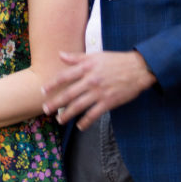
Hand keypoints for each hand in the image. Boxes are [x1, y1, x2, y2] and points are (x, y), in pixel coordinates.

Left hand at [41, 50, 155, 130]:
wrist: (138, 68)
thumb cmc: (116, 61)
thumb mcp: (96, 56)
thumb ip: (77, 57)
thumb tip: (60, 55)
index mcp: (87, 67)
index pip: (65, 76)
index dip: (52, 84)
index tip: (43, 91)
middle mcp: (91, 80)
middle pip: (68, 93)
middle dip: (55, 103)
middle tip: (45, 109)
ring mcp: (99, 92)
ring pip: (78, 106)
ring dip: (67, 114)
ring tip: (59, 120)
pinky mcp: (108, 102)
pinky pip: (93, 115)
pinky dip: (85, 122)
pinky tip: (80, 126)